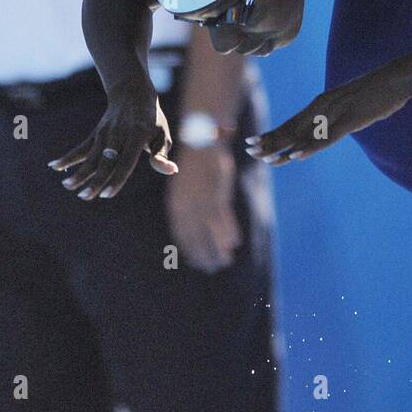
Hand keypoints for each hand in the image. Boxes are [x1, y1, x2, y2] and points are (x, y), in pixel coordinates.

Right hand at [49, 77, 176, 198]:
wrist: (132, 94)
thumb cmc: (152, 119)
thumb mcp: (162, 133)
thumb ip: (162, 154)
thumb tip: (170, 170)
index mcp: (137, 137)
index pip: (126, 162)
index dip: (117, 179)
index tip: (107, 194)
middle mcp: (119, 135)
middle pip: (105, 162)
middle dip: (95, 180)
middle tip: (85, 197)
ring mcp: (105, 134)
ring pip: (91, 156)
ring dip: (79, 172)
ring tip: (68, 187)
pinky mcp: (96, 134)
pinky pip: (81, 147)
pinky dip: (68, 157)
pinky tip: (54, 166)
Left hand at [167, 145, 239, 272]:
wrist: (200, 142)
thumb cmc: (193, 164)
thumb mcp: (185, 187)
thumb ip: (187, 204)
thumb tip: (191, 223)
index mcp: (177, 203)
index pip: (182, 233)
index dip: (190, 249)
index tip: (196, 262)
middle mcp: (188, 205)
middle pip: (197, 237)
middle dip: (205, 254)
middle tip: (212, 268)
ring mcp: (203, 201)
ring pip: (211, 232)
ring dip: (218, 248)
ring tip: (225, 261)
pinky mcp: (217, 195)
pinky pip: (224, 219)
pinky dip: (229, 231)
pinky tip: (234, 243)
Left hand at [249, 73, 407, 164]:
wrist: (396, 79)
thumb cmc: (376, 92)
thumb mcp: (352, 106)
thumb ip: (339, 115)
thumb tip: (332, 126)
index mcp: (322, 104)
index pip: (292, 122)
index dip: (272, 134)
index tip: (255, 142)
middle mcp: (323, 107)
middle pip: (292, 128)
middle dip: (270, 141)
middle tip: (250, 150)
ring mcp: (336, 113)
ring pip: (305, 134)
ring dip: (284, 147)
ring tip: (266, 158)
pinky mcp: (350, 120)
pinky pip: (327, 137)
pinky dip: (310, 147)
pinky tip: (296, 154)